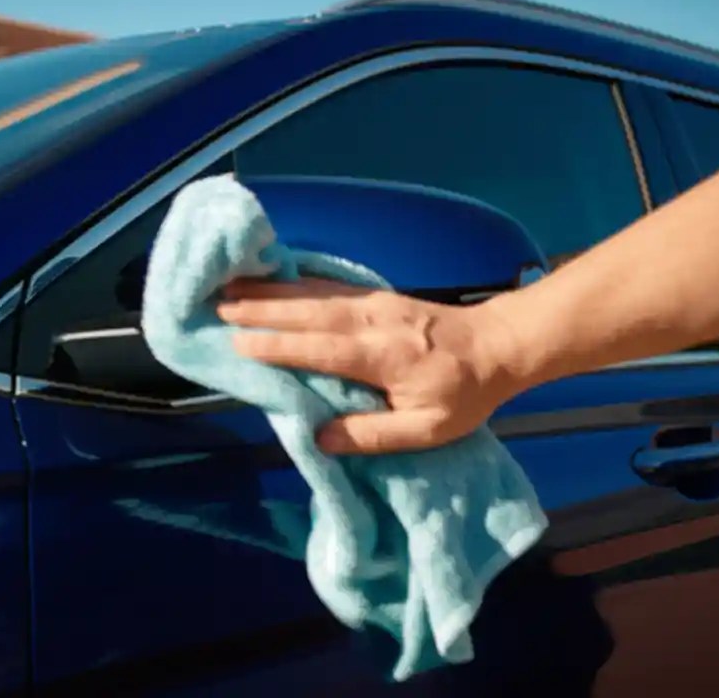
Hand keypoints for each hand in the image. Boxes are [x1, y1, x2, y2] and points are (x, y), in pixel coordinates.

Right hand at [217, 278, 521, 454]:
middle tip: (219, 307)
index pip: (321, 349)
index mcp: (384, 356)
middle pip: (309, 312)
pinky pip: (328, 287)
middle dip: (262, 309)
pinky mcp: (377, 295)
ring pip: (314, 294)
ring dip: (271, 292)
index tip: (240, 343)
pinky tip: (272, 280)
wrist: (499, 345)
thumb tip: (320, 439)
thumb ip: (373, 435)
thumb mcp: (428, 429)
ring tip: (232, 290)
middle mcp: (374, 322)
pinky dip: (295, 282)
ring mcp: (375, 302)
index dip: (280, 346)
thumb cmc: (465, 394)